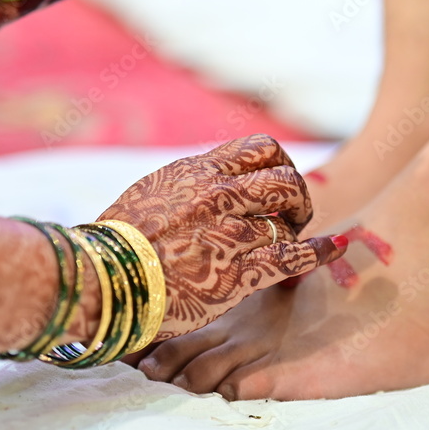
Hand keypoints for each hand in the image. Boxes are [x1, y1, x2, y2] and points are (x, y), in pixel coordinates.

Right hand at [99, 134, 346, 340]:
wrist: (99, 280)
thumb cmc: (116, 243)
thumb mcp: (152, 193)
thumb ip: (188, 185)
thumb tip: (210, 182)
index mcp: (197, 172)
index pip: (259, 148)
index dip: (280, 164)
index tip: (278, 182)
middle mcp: (218, 195)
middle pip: (285, 179)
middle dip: (298, 195)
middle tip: (295, 213)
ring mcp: (229, 232)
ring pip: (288, 217)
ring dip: (298, 227)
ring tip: (295, 237)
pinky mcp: (237, 273)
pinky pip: (291, 257)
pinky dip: (317, 252)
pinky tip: (329, 249)